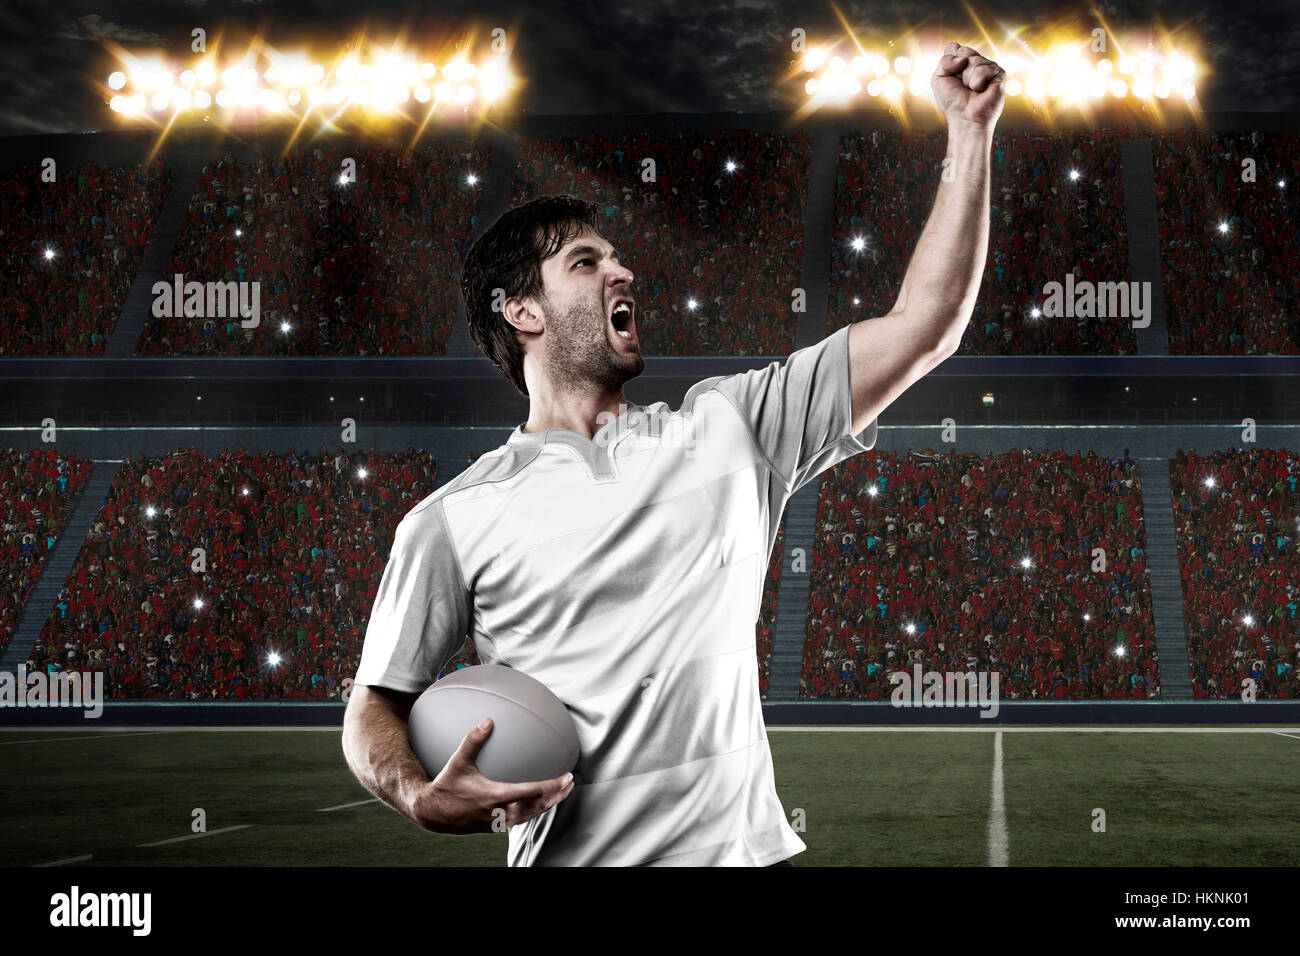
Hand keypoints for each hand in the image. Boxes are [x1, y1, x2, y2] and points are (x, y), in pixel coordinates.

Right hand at [406, 717, 575, 833]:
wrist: (432, 813)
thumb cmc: (446, 785)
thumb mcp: (458, 761)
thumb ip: (473, 740)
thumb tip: (487, 721)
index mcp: (494, 795)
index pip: (531, 792)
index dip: (552, 786)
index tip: (566, 777)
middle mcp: (499, 812)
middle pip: (537, 806)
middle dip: (556, 795)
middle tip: (570, 783)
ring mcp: (498, 822)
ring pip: (530, 815)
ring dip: (548, 804)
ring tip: (561, 793)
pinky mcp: (494, 826)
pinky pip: (520, 820)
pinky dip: (534, 811)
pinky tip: (539, 803)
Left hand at [932, 41, 1005, 130]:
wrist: (965, 119)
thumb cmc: (952, 102)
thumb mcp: (938, 79)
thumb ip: (945, 61)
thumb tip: (964, 58)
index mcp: (963, 61)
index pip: (954, 47)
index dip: (949, 62)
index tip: (951, 77)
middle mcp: (977, 62)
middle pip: (964, 50)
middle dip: (958, 70)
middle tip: (962, 85)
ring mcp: (989, 66)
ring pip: (973, 60)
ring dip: (967, 79)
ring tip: (972, 90)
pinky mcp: (999, 73)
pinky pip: (984, 69)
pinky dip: (977, 82)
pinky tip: (981, 91)